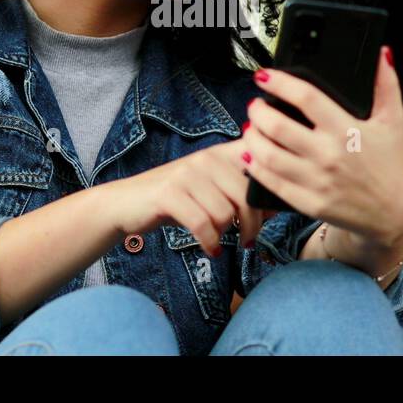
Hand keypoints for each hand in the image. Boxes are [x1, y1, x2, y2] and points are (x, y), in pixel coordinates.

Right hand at [103, 138, 275, 256]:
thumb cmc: (176, 200)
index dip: (275, 182)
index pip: (260, 158)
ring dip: (225, 234)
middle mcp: (206, 158)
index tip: (274, 209)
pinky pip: (203, 224)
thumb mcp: (211, 191)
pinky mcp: (170, 193)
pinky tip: (209, 248)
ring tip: (218, 240)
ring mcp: (187, 174)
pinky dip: (209, 242)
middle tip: (248, 241)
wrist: (126, 203)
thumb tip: (276, 207)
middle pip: (247, 196)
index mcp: (221, 153)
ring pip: (226, 214)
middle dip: (252, 225)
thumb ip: (242, 194)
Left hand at [241, 46, 402, 247]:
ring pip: (268, 154)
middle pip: (278, 126)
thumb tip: (382, 54)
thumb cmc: (388, 162)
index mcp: (347, 129)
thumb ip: (387, 85)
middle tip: (255, 104)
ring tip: (250, 127)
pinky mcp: (308, 202)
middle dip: (258, 110)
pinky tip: (250, 154)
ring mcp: (317, 180)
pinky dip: (254, 166)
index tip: (264, 76)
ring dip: (251, 136)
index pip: (306, 98)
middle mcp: (329, 155)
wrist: (390, 212)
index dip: (280, 83)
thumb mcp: (393, 121)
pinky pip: (271, 181)